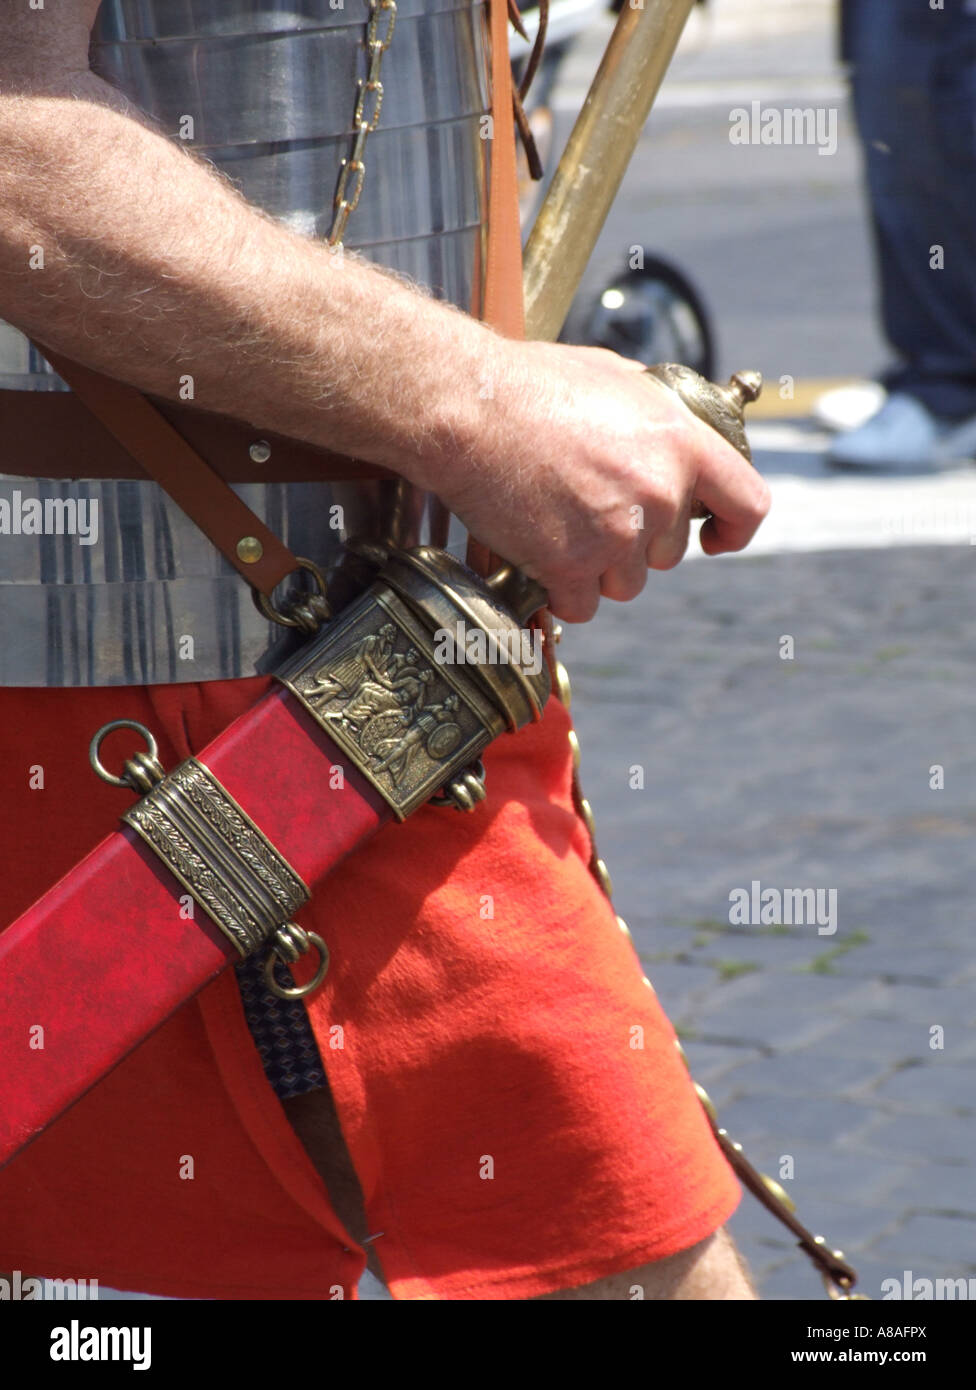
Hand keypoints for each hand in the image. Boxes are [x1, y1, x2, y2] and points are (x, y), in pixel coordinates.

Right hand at [429, 340, 770, 621]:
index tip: (715, 539)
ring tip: (557, 524)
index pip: (747, 505)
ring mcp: (617, 534)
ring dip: (597, 568)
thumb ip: (656, 417)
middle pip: (668, 553)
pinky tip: (538, 553)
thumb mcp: (615, 376)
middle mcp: (659, 492)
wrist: (467, 408)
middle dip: (634, 542)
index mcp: (681, 443)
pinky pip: (581, 604)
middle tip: (588, 508)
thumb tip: (671, 434)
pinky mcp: (571, 565)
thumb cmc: (530, 384)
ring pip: (626, 583)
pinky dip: (560, 590)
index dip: (734, 529)